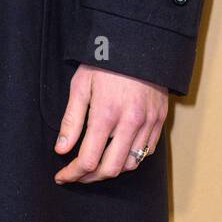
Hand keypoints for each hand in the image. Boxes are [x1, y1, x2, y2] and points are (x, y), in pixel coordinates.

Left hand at [53, 64, 167, 183]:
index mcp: (106, 114)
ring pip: (130, 164)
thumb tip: (61, 150)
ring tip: (96, 166)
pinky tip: (118, 152)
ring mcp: (148, 123)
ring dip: (111, 170)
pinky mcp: (160, 120)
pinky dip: (131, 158)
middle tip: (77, 175)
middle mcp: (130, 123)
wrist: (138, 43)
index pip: (88, 159)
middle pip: (110, 169)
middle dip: (90, 178)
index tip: (62, 176)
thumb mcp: (81, 85)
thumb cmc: (105, 62)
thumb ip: (71, 120)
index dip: (72, 173)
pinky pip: (147, 151)